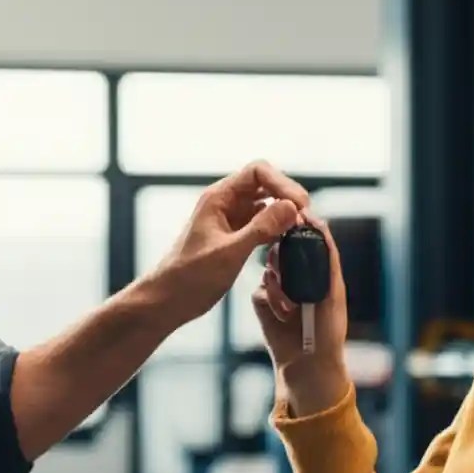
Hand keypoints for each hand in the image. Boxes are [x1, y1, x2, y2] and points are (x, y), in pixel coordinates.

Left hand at [155, 161, 308, 322]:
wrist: (168, 300)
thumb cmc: (189, 277)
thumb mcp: (229, 252)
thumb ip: (261, 228)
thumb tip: (292, 207)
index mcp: (219, 198)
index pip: (258, 171)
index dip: (282, 183)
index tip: (300, 206)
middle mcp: (226, 203)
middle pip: (266, 185)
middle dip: (288, 197)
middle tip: (305, 220)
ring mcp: (232, 220)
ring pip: (266, 205)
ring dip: (285, 214)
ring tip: (301, 232)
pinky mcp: (236, 237)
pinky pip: (263, 224)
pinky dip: (278, 230)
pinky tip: (288, 244)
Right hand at [251, 211, 351, 415]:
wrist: (309, 365)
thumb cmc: (328, 330)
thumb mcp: (334, 289)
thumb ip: (328, 257)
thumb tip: (320, 223)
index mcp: (316, 271)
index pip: (304, 241)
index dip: (297, 230)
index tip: (293, 220)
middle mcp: (296, 277)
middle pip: (282, 249)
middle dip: (282, 253)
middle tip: (284, 258)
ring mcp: (277, 290)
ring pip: (269, 268)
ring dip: (278, 281)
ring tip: (291, 301)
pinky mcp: (263, 303)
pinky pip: (260, 289)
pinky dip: (271, 299)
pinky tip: (283, 314)